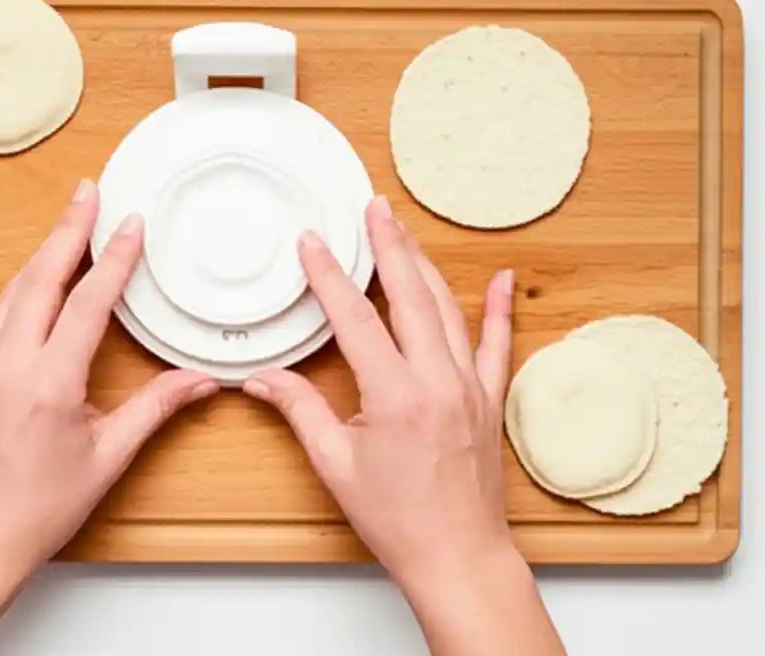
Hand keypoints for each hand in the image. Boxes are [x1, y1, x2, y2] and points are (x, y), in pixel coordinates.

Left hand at [0, 180, 218, 654]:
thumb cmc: (40, 508)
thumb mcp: (108, 458)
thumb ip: (156, 409)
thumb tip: (202, 381)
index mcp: (48, 384)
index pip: (87, 303)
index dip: (113, 259)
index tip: (131, 223)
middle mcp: (8, 366)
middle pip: (41, 278)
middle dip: (68, 230)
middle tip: (89, 190)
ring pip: (14, 292)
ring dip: (44, 252)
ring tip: (69, 221)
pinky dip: (22, 286)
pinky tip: (37, 276)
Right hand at [244, 196, 563, 654]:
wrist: (459, 557)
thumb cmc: (399, 521)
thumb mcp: (336, 466)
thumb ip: (300, 412)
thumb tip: (263, 379)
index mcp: (396, 396)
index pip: (357, 319)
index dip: (331, 276)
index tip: (313, 241)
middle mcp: (438, 381)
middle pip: (409, 296)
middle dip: (388, 246)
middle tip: (372, 208)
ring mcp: (470, 387)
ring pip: (448, 310)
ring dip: (424, 265)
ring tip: (405, 230)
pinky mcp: (489, 400)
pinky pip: (498, 344)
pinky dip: (497, 309)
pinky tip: (501, 279)